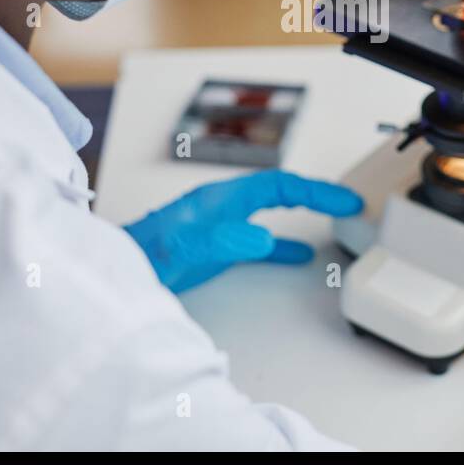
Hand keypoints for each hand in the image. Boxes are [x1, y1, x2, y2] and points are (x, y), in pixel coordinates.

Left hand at [125, 169, 363, 292]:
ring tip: (334, 221)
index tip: (345, 200)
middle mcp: (223, 207)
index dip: (316, 191)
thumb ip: (224, 240)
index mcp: (222, 199)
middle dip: (316, 195)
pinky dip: (283, 244)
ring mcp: (219, 226)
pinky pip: (259, 240)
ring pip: (273, 212)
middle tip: (349, 203)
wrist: (113, 278)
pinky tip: (298, 257)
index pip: (281, 186)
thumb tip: (264, 237)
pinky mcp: (213, 248)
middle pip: (281, 191)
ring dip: (304, 215)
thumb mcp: (185, 248)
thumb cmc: (143, 259)